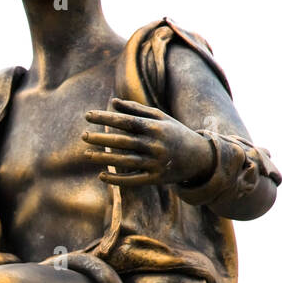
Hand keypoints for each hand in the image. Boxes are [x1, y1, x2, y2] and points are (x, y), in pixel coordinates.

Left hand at [82, 98, 213, 187]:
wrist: (198, 157)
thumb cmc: (174, 133)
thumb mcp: (160, 118)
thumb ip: (135, 110)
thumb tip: (112, 102)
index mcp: (155, 127)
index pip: (126, 121)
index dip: (106, 118)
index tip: (88, 115)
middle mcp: (155, 145)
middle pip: (123, 141)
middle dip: (102, 138)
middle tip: (83, 136)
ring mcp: (155, 163)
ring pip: (125, 161)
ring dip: (104, 158)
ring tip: (86, 154)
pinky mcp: (156, 179)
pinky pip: (133, 180)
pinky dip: (116, 179)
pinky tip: (101, 176)